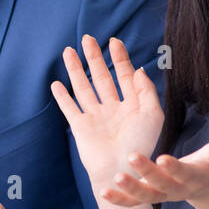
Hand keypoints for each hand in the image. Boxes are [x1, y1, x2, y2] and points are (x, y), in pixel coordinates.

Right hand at [50, 35, 163, 194]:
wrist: (122, 170)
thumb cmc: (141, 145)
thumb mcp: (153, 115)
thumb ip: (147, 91)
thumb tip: (138, 70)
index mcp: (130, 104)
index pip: (124, 75)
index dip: (120, 58)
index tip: (114, 41)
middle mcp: (111, 108)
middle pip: (100, 77)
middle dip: (94, 57)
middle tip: (87, 39)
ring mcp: (95, 117)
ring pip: (83, 87)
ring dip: (75, 70)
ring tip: (68, 51)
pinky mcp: (81, 127)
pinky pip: (69, 108)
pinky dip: (62, 97)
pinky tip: (56, 84)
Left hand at [102, 120, 208, 208]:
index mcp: (197, 176)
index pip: (185, 173)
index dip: (175, 168)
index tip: (163, 158)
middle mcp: (179, 188)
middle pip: (162, 184)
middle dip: (148, 173)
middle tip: (132, 157)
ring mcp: (164, 195)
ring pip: (146, 197)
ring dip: (130, 190)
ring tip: (115, 178)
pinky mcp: (153, 196)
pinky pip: (135, 202)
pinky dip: (120, 200)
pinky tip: (105, 192)